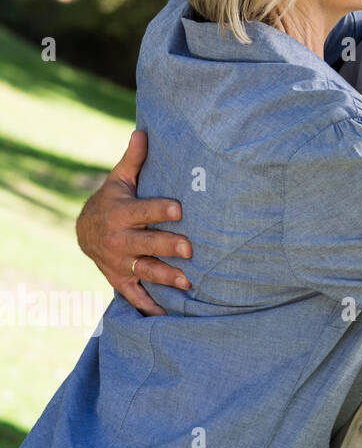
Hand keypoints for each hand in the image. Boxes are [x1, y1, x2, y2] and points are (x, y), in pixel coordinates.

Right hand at [77, 130, 192, 315]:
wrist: (85, 230)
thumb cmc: (113, 200)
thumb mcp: (120, 179)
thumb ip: (134, 160)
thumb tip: (143, 131)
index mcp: (120, 213)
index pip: (142, 211)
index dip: (160, 210)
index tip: (179, 209)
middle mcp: (118, 240)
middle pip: (146, 244)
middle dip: (167, 247)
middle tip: (191, 248)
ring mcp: (119, 263)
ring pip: (144, 271)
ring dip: (165, 277)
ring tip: (188, 282)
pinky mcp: (120, 279)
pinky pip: (134, 295)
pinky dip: (149, 307)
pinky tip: (168, 315)